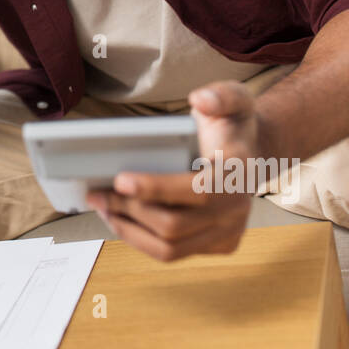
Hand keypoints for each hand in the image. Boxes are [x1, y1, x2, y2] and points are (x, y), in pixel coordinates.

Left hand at [85, 80, 259, 260]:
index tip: (120, 180)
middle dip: (130, 211)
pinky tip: (119, 219)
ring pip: (170, 249)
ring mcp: (227, 234)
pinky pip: (171, 253)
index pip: (197, 191)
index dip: (157, 188)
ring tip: (102, 208)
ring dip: (129, 231)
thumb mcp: (235, 98)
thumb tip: (200, 99)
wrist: (251, 155)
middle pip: (174, 227)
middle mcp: (236, 211)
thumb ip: (221, 95)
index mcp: (238, 175)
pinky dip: (140, 239)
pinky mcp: (216, 246)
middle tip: (97, 194)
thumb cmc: (233, 126)